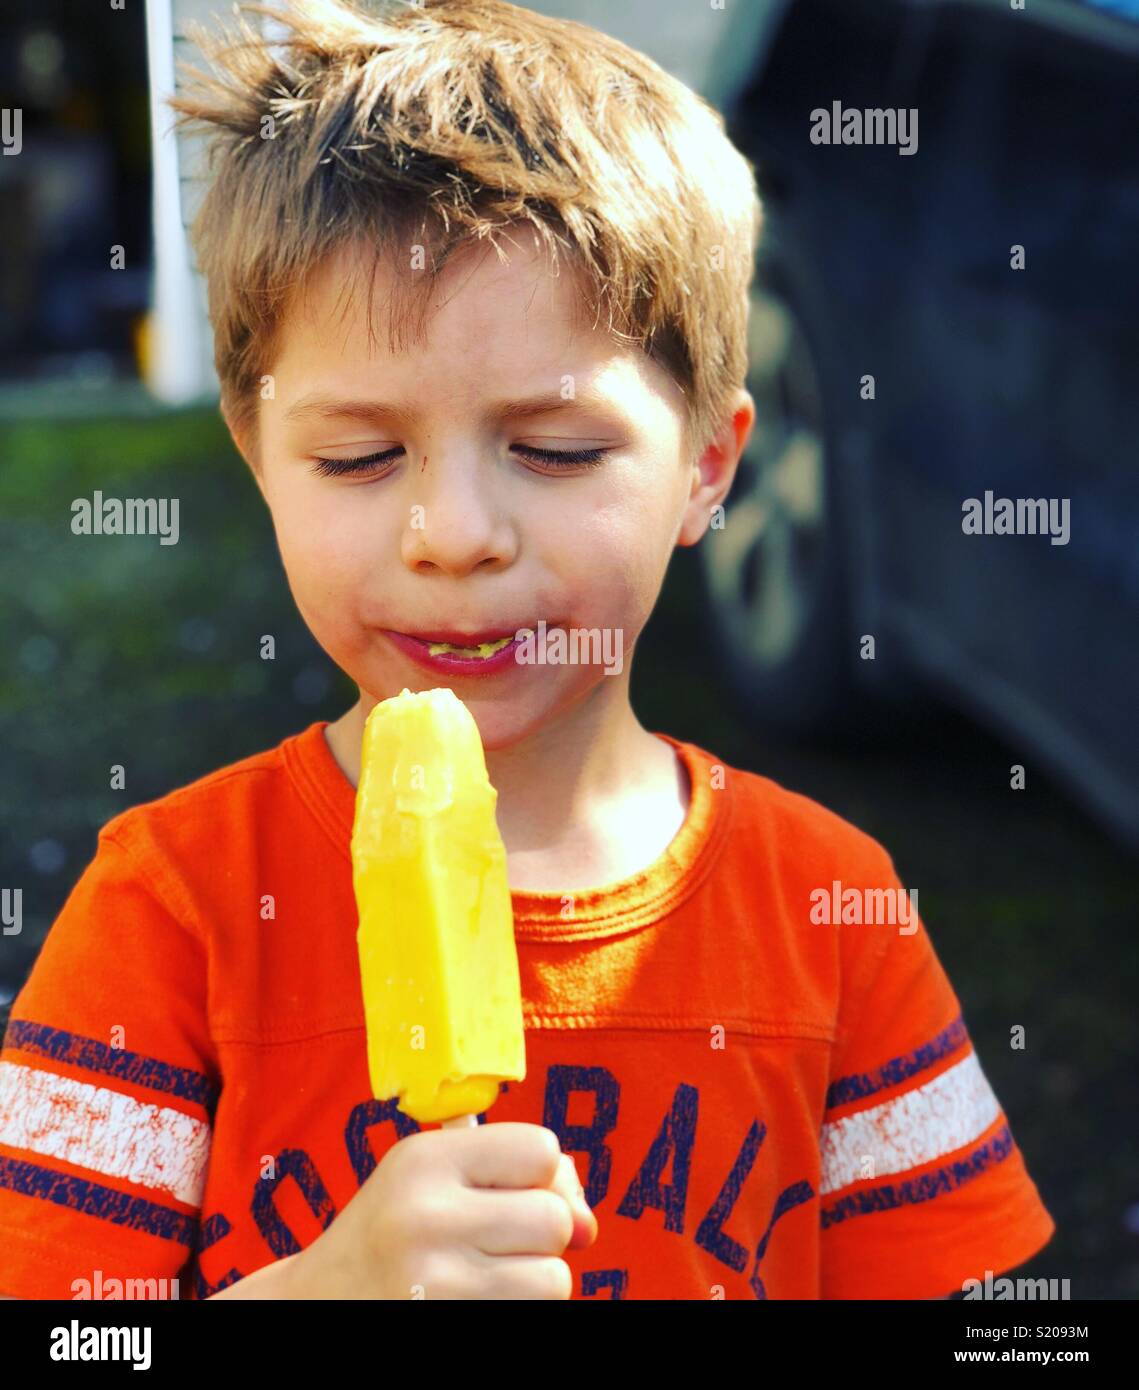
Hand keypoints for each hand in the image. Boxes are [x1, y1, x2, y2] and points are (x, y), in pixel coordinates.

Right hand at [284, 1123, 597, 1298]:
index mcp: (423, 1161)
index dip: (542, 1175)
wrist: (315, 1305)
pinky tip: (476, 1301)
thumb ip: (514, 1178)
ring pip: (553, 1280)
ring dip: (533, 1281)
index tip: (511, 1192)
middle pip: (554, 1219)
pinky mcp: (448, 1329)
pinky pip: (531, 1316)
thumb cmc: (391, 1233)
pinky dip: (518, 1310)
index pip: (540, 1149)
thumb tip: (585, 1225)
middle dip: (541, 1235)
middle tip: (496, 1242)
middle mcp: (426, 1218)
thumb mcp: (432, 1178)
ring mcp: (436, 1284)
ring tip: (485, 1276)